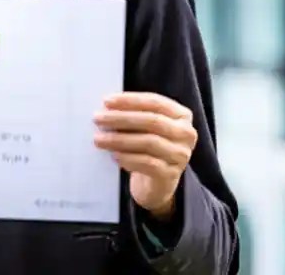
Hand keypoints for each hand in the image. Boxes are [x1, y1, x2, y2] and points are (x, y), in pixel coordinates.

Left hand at [93, 92, 196, 219]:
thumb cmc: (147, 147)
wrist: (155, 183)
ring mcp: (181, 155)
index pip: (155, 102)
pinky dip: (128, 158)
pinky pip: (148, 163)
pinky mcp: (171, 174)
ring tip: (99, 139)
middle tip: (98, 119)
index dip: (130, 100)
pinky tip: (113, 155)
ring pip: (149, 142)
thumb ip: (132, 114)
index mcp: (181, 115)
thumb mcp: (143, 127)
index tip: (106, 101)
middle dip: (121, 118)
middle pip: (152, 121)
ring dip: (120, 139)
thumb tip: (107, 107)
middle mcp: (186, 133)